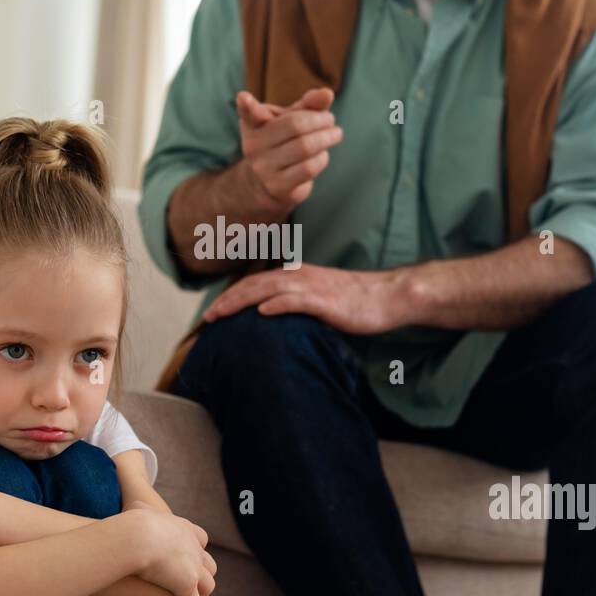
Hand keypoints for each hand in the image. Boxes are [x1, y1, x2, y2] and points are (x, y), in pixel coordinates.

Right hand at [119, 508, 217, 595]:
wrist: (136, 536)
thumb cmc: (131, 523)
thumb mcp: (139, 510)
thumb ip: (139, 510)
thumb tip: (133, 506)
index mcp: (184, 528)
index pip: (200, 538)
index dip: (194, 549)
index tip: (185, 558)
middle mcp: (194, 547)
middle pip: (208, 564)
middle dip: (201, 574)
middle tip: (188, 585)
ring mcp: (193, 567)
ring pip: (207, 585)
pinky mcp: (187, 586)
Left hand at [201, 262, 405, 334]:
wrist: (387, 297)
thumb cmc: (357, 303)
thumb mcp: (321, 301)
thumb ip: (299, 305)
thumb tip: (279, 319)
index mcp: (297, 275)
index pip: (257, 282)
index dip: (233, 295)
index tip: (215, 312)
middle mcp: (300, 276)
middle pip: (255, 284)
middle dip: (228, 300)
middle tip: (207, 318)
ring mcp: (312, 287)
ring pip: (268, 289)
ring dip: (241, 301)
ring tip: (221, 315)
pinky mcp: (325, 300)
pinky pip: (296, 300)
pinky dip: (277, 304)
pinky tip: (262, 313)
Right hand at [235, 86, 342, 215]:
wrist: (267, 184)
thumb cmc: (283, 143)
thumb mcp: (291, 119)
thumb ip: (308, 104)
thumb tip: (327, 93)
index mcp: (253, 124)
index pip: (249, 113)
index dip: (247, 105)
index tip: (243, 97)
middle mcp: (254, 146)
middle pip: (295, 126)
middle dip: (320, 120)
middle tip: (331, 120)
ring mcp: (264, 168)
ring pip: (305, 147)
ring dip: (326, 138)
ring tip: (334, 134)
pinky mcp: (278, 187)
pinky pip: (309, 168)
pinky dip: (322, 158)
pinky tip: (323, 154)